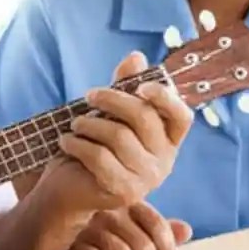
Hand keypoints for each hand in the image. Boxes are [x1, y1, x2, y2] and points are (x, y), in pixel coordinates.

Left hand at [37, 51, 192, 214]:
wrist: (70, 187)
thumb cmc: (95, 144)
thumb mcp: (110, 112)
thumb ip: (126, 86)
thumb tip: (136, 57)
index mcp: (168, 139)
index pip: (181, 116)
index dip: (165, 97)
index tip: (141, 86)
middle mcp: (165, 161)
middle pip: (144, 117)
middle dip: (112, 99)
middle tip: (89, 96)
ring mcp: (147, 179)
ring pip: (119, 136)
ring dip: (89, 124)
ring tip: (76, 125)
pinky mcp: (124, 192)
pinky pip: (100, 157)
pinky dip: (78, 144)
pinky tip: (67, 141)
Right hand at [65, 202, 193, 249]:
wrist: (50, 231)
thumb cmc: (99, 231)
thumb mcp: (129, 227)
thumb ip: (156, 230)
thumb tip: (186, 231)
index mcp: (124, 202)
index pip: (153, 220)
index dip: (166, 242)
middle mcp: (107, 212)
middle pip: (141, 242)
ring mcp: (88, 227)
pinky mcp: (70, 244)